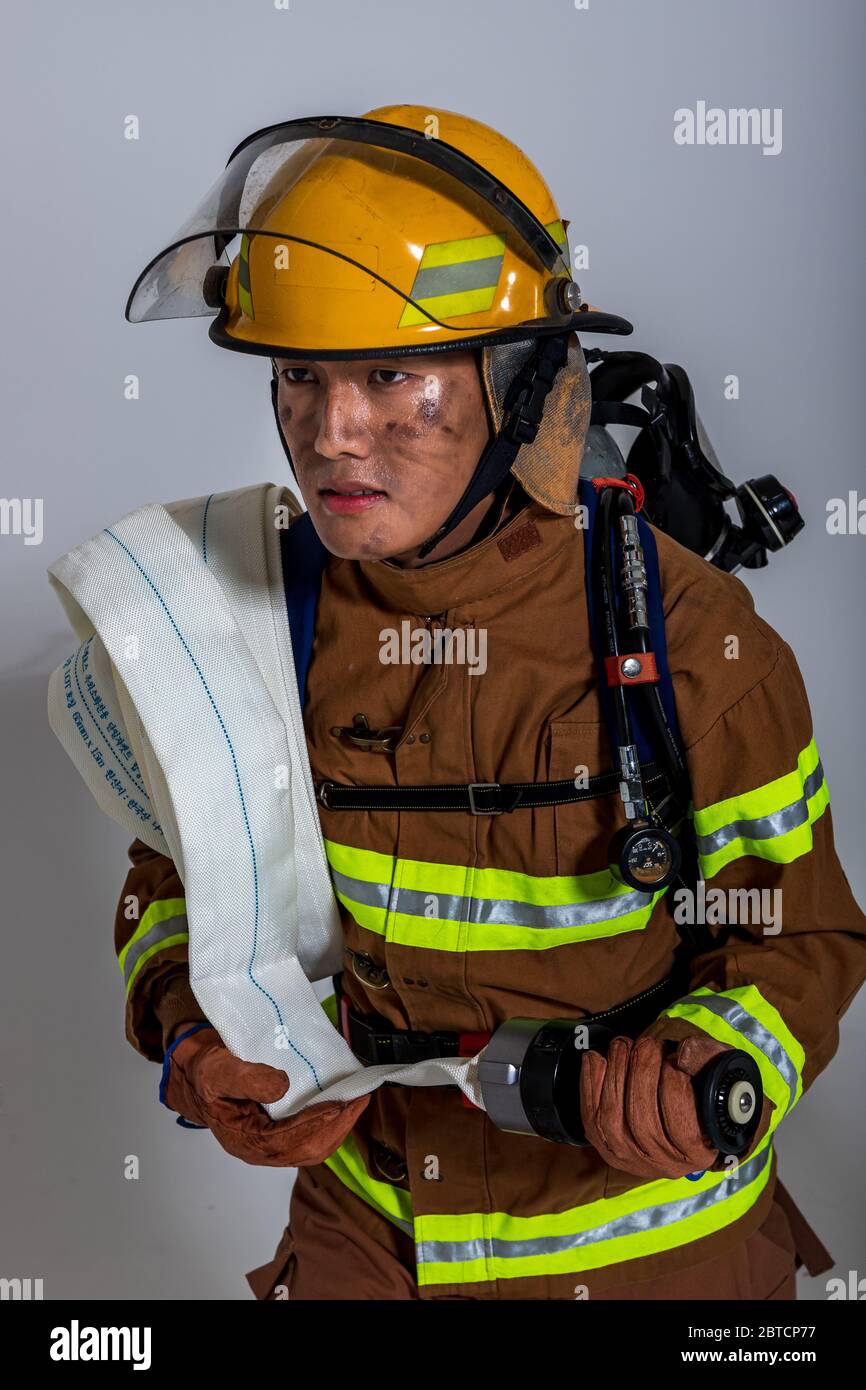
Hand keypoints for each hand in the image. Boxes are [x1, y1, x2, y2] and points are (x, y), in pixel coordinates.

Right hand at [164, 1028, 368, 1166]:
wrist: (194, 1075)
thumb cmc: (204, 1074)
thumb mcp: (218, 1070)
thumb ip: (248, 1079)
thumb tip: (282, 1086)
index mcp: (244, 1140)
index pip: (290, 1140)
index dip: (318, 1123)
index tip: (342, 1102)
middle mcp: (260, 1149)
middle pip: (308, 1150)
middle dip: (338, 1126)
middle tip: (360, 1099)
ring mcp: (270, 1145)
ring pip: (312, 1148)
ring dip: (338, 1127)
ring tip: (357, 1101)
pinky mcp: (278, 1134)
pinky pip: (309, 1138)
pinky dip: (329, 1124)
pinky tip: (340, 1105)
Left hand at [579, 1034, 733, 1178]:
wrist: (679, 1110)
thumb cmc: (699, 1088)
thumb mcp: (716, 1072)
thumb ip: (708, 1059)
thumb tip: (684, 1052)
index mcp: (698, 1153)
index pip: (682, 1128)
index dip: (674, 1088)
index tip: (674, 1057)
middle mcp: (664, 1164)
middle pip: (643, 1123)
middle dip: (641, 1074)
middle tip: (646, 1044)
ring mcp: (631, 1159)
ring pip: (613, 1121)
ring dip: (615, 1076)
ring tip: (622, 1046)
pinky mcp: (605, 1147)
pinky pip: (590, 1119)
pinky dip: (589, 1085)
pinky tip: (595, 1059)